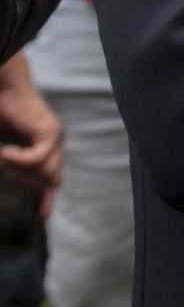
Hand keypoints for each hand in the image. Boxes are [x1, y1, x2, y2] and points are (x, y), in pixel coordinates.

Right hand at [0, 59, 59, 200]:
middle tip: (10, 169)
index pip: (53, 179)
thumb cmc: (2, 115)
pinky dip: (20, 160)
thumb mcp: (8, 147)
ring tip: (7, 157)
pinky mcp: (50, 132)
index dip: (47, 198)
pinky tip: (6, 152)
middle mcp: (55, 144)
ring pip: (47, 172)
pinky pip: (38, 159)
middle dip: (29, 182)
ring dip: (22, 171)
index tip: (42, 215)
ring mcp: (55, 138)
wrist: (4, 90)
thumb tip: (13, 173)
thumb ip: (14, 163)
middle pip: (52, 180)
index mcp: (46, 149)